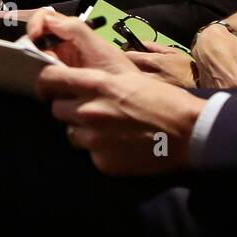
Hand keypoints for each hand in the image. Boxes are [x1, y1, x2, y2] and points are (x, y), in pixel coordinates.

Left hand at [30, 12, 205, 174]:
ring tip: (109, 128)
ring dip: (83, 130)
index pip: (47, 80)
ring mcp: (93, 139)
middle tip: (91, 109)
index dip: (46, 84)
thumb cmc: (162, 99)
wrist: (190, 132)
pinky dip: (99, 150)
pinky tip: (120, 144)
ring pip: (70, 133)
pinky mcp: (101, 161)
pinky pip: (88, 153)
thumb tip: (71, 75)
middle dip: (69, 108)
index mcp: (95, 84)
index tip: (50, 88)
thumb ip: (95, 77)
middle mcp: (88, 111)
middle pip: (56, 109)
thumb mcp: (128, 75)